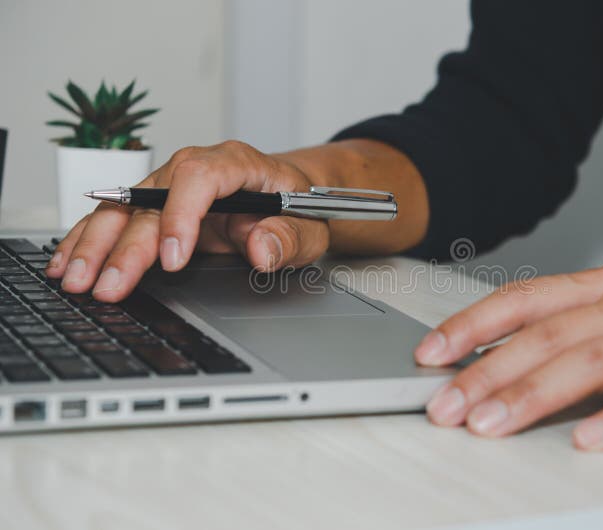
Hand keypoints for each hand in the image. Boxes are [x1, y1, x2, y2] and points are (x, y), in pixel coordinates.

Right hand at [45, 140, 329, 301]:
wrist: (288, 195)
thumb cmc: (296, 207)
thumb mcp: (309, 225)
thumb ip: (289, 236)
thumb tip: (261, 250)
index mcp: (236, 164)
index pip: (199, 178)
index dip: (181, 216)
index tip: (173, 260)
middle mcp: (195, 169)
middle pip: (151, 198)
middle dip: (126, 245)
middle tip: (107, 286)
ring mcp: (171, 186)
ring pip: (124, 207)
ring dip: (96, 244)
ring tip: (75, 280)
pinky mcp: (156, 205)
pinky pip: (117, 217)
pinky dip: (90, 240)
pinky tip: (67, 262)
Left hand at [415, 263, 602, 449]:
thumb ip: (568, 332)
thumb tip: (496, 359)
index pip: (525, 300)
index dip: (473, 324)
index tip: (431, 353)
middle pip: (548, 335)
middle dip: (488, 370)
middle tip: (447, 404)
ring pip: (593, 361)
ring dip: (535, 394)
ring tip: (492, 423)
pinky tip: (589, 439)